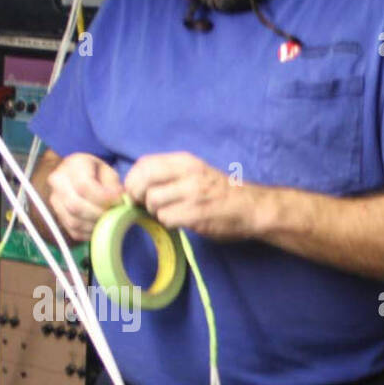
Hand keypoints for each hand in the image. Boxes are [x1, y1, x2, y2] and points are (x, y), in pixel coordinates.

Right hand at [46, 152, 124, 242]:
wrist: (78, 176)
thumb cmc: (96, 173)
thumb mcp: (108, 172)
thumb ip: (114, 186)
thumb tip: (118, 202)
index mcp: (72, 164)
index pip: (83, 185)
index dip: (103, 197)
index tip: (118, 201)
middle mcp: (58, 181)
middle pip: (75, 205)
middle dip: (98, 214)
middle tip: (113, 215)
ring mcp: (55, 200)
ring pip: (73, 221)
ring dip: (94, 225)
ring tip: (108, 222)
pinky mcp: (58, 216)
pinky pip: (73, 231)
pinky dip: (89, 233)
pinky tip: (100, 228)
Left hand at [124, 151, 258, 240]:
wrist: (250, 208)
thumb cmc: (219, 192)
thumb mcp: (194, 173)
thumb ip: (169, 174)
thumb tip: (135, 184)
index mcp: (185, 161)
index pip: (144, 163)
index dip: (133, 179)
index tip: (136, 191)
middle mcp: (187, 173)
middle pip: (143, 180)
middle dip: (137, 195)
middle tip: (145, 205)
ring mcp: (192, 193)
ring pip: (152, 201)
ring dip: (155, 212)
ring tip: (169, 214)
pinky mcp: (195, 213)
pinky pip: (166, 218)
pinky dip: (168, 223)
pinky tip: (180, 222)